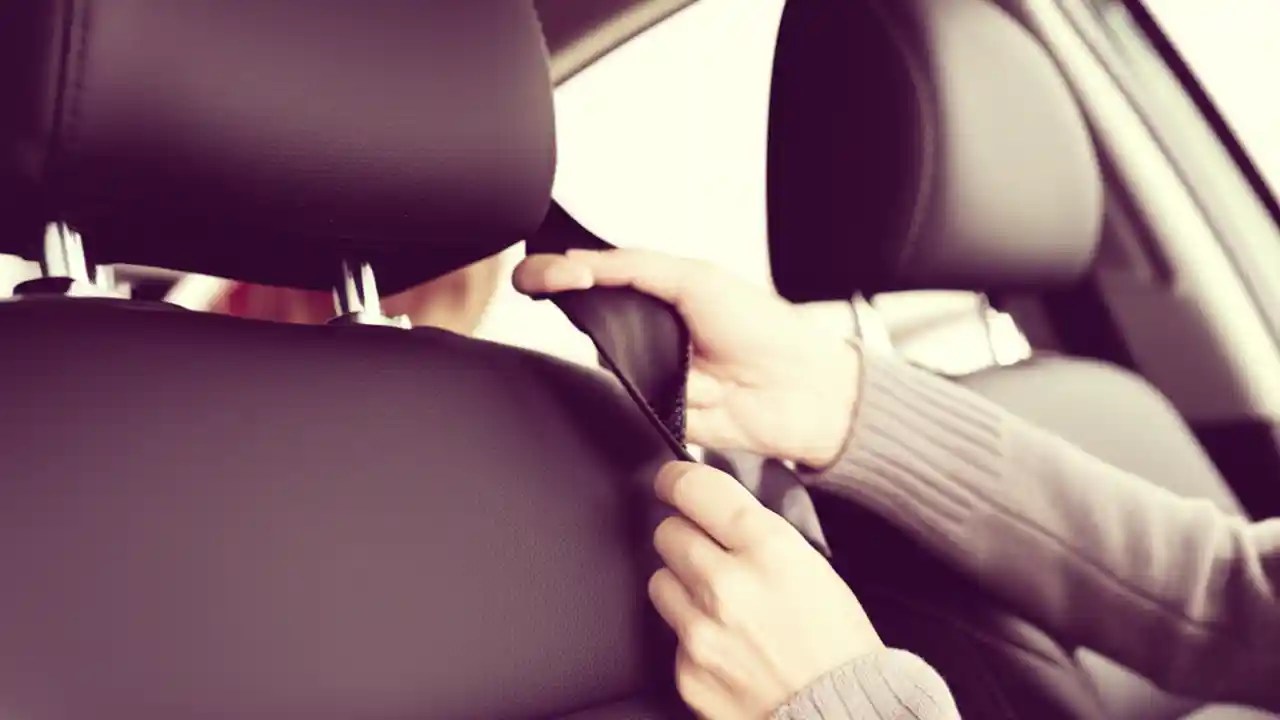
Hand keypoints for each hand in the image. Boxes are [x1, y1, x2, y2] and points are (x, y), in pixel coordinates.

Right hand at [513, 249, 860, 467]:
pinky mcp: (659, 410)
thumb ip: (632, 268)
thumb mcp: (694, 279)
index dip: (556, 271)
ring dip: (618, 347)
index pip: (592, 274)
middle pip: (590, 315)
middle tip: (557, 288)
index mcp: (658, 289)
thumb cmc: (762, 327)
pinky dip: (641, 387)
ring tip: (648, 339)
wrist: (800, 390)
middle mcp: (650, 329)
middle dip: (581, 305)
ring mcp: (653, 369)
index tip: (532, 274)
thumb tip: (576, 263)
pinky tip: (664, 378)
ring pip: (605, 359)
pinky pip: (628, 399)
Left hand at [648, 461, 882, 718]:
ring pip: (660, 581)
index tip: (672, 481)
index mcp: (768, 548)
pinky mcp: (687, 671)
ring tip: (719, 602)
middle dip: (684, 536)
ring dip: (682, 584)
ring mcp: (701, 632)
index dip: (677, 480)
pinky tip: (726, 645)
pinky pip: (672, 635)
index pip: (695, 488)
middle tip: (707, 551)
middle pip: (667, 532)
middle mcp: (727, 584)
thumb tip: (719, 512)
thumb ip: (761, 535)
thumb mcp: (812, 567)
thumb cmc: (839, 645)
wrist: (841, 717)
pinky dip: (692, 635)